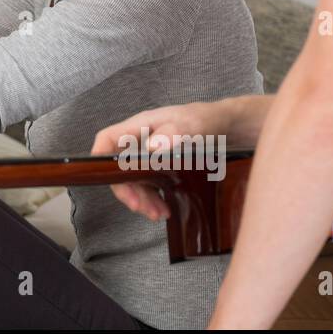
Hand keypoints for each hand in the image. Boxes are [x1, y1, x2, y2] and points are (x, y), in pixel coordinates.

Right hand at [90, 101, 230, 221]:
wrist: (234, 128)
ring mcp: (152, 156)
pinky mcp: (163, 169)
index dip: (98, 157)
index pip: (108, 139)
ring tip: (158, 214)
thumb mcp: (195, 125)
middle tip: (141, 207)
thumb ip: (175, 133)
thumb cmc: (211, 119)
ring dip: (141, 200)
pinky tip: (165, 209)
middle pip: (118, 167)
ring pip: (133, 181)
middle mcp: (142, 142)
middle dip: (125, 190)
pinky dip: (154, 200)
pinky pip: (150, 187)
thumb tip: (152, 147)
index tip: (100, 179)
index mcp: (142, 127)